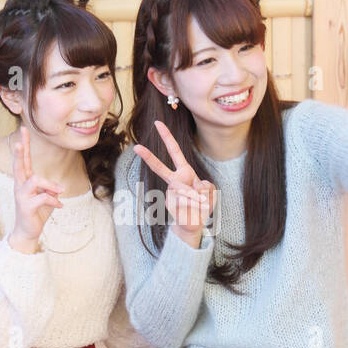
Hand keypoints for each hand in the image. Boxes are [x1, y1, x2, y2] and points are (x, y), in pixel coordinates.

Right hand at [10, 127, 64, 240]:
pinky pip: (43, 198)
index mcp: (25, 180)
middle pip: (19, 165)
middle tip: (17, 141)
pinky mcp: (26, 206)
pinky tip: (60, 206)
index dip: (24, 144)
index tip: (23, 128)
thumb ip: (51, 189)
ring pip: (35, 180)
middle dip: (19, 152)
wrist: (28, 232)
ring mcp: (21, 196)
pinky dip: (54, 201)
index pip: (24, 159)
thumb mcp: (47, 197)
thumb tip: (57, 187)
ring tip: (59, 191)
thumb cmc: (37, 211)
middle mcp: (20, 185)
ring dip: (50, 185)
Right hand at [133, 120, 217, 237]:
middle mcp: (174, 181)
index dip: (167, 137)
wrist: (194, 224)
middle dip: (148, 157)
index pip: (174, 152)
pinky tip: (198, 207)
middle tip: (136, 147)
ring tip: (202, 202)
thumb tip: (195, 187)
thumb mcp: (210, 192)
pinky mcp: (170, 205)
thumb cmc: (202, 205)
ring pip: (183, 190)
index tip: (157, 123)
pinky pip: (185, 200)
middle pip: (160, 167)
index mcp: (184, 172)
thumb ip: (207, 186)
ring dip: (197, 196)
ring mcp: (170, 193)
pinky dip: (196, 203)